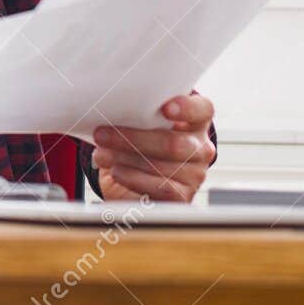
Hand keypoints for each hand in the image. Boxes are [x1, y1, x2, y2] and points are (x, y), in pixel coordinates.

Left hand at [91, 93, 215, 203]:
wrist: (133, 180)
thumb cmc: (137, 143)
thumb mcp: (139, 124)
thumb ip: (137, 114)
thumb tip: (111, 109)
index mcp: (194, 121)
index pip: (202, 109)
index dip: (187, 108)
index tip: (165, 108)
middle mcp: (199, 147)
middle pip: (172, 142)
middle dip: (132, 138)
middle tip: (101, 134)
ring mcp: (194, 174)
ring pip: (161, 165)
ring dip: (124, 158)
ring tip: (102, 154)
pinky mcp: (183, 196)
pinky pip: (159, 187)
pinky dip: (132, 178)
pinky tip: (116, 172)